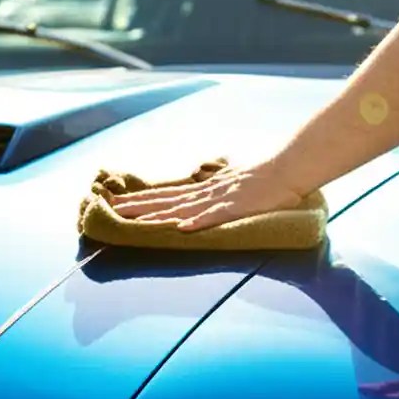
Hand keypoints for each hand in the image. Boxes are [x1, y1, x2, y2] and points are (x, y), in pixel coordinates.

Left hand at [111, 162, 305, 231]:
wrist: (286, 170)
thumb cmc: (262, 178)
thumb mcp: (231, 183)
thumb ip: (214, 190)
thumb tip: (198, 198)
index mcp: (205, 190)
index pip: (167, 195)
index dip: (141, 199)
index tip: (118, 203)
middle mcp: (206, 194)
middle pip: (166, 200)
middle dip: (137, 206)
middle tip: (111, 209)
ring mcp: (220, 200)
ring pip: (183, 208)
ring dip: (158, 215)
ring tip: (134, 221)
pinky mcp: (237, 208)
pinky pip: (215, 216)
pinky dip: (198, 222)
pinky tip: (182, 228)